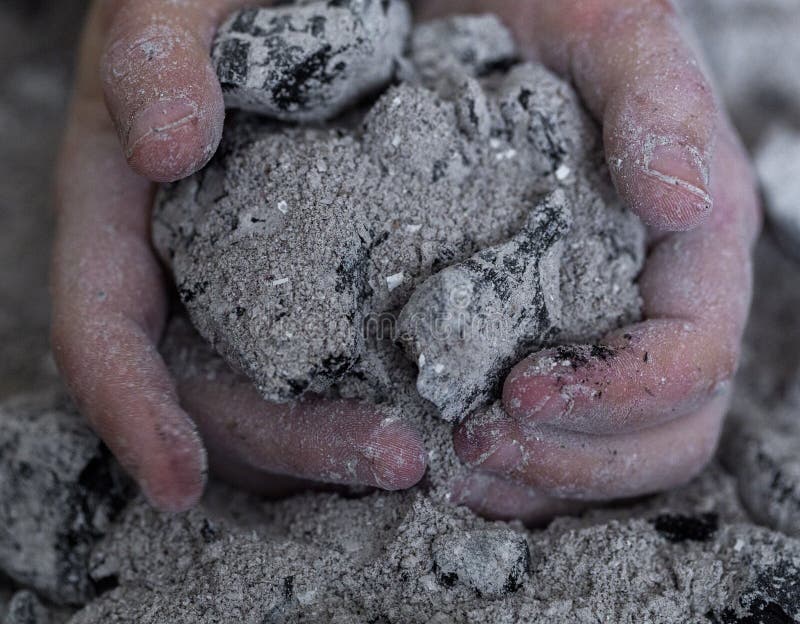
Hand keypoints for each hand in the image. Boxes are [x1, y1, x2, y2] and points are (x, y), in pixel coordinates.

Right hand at [51, 0, 425, 511]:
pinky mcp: (328, 269)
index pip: (105, 325)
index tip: (177, 483)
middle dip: (288, 441)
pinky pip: (336, 355)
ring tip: (425, 451)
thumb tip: (157, 145)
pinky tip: (435, 406)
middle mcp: (190, 252)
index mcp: (130, 198)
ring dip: (336, 439)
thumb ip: (159, 42)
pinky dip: (371, 394)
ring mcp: (261, 268)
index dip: (130, 411)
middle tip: (395, 459)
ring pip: (273, 390)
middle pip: (209, 387)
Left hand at [415, 0, 761, 522]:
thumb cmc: (539, 20)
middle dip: (572, 457)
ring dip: (535, 478)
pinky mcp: (542, 342)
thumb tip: (685, 194)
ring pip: (609, 455)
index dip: (618, 394)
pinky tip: (446, 454)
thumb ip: (652, 96)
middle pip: (664, 433)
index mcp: (691, 243)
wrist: (474, 29)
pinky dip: (506, 467)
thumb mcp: (598, 27)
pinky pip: (550, 439)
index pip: (694, 356)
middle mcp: (654, 300)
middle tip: (473, 439)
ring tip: (453, 462)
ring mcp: (600, 330)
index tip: (520, 390)